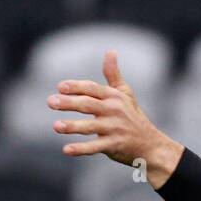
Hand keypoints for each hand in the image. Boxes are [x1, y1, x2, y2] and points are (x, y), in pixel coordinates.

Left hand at [48, 50, 181, 186]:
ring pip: (90, 126)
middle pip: (88, 105)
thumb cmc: (133, 116)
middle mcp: (113, 111)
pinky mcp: (113, 146)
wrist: (149, 144)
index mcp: (113, 97)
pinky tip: (66, 149)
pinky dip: (80, 149)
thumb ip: (113, 74)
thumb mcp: (125, 93)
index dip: (76, 87)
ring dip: (72, 126)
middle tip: (50, 102)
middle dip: (69, 103)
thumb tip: (110, 51)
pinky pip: (94, 148)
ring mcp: (113, 129)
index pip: (92, 89)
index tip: (60, 86)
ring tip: (56, 126)